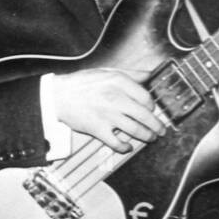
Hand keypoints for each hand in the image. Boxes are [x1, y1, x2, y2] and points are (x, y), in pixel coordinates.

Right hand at [48, 69, 168, 152]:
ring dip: (147, 136)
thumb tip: (150, 74)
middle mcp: (116, 99)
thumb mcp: (106, 71)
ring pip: (136, 130)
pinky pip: (116, 143)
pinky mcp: (98, 129)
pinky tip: (127, 147)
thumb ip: (131, 73)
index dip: (152, 106)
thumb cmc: (81, 84)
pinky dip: (125, 147)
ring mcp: (108, 115)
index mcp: (119, 83)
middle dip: (156, 126)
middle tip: (160, 130)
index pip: (146, 98)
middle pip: (146, 116)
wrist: (57, 96)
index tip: (152, 111)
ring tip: (150, 138)